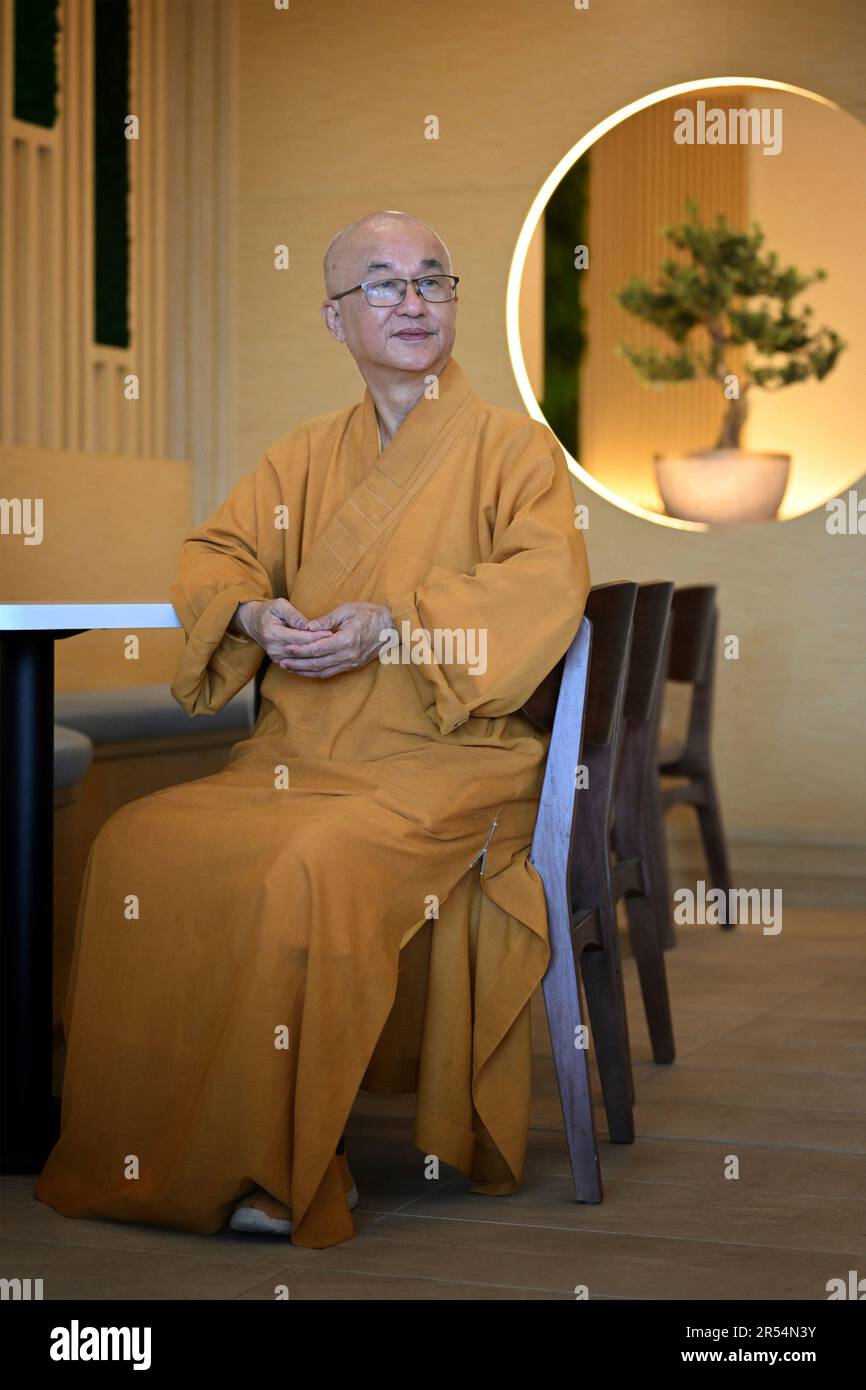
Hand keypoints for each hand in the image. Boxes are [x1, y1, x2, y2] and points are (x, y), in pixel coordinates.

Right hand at [231, 598, 325, 663]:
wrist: (253, 622)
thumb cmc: (268, 610)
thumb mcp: (280, 605)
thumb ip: (294, 615)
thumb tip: (309, 625)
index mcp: (273, 633)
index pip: (299, 637)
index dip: (316, 636)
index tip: (330, 633)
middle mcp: (274, 648)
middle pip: (302, 650)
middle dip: (320, 646)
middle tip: (336, 643)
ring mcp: (275, 657)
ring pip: (301, 660)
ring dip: (317, 655)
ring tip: (333, 650)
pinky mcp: (279, 661)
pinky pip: (297, 664)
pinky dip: (310, 662)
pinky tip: (323, 658)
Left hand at [276, 602, 394, 677]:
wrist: (392, 626)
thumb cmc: (370, 614)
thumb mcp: (347, 610)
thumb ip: (326, 620)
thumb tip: (307, 627)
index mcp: (347, 639)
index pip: (319, 648)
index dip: (301, 650)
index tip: (288, 648)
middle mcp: (349, 655)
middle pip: (318, 663)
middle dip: (298, 663)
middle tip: (282, 662)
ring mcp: (352, 662)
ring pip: (323, 671)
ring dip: (305, 671)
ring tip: (289, 668)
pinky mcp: (353, 666)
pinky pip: (331, 672)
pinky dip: (316, 672)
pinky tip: (306, 670)